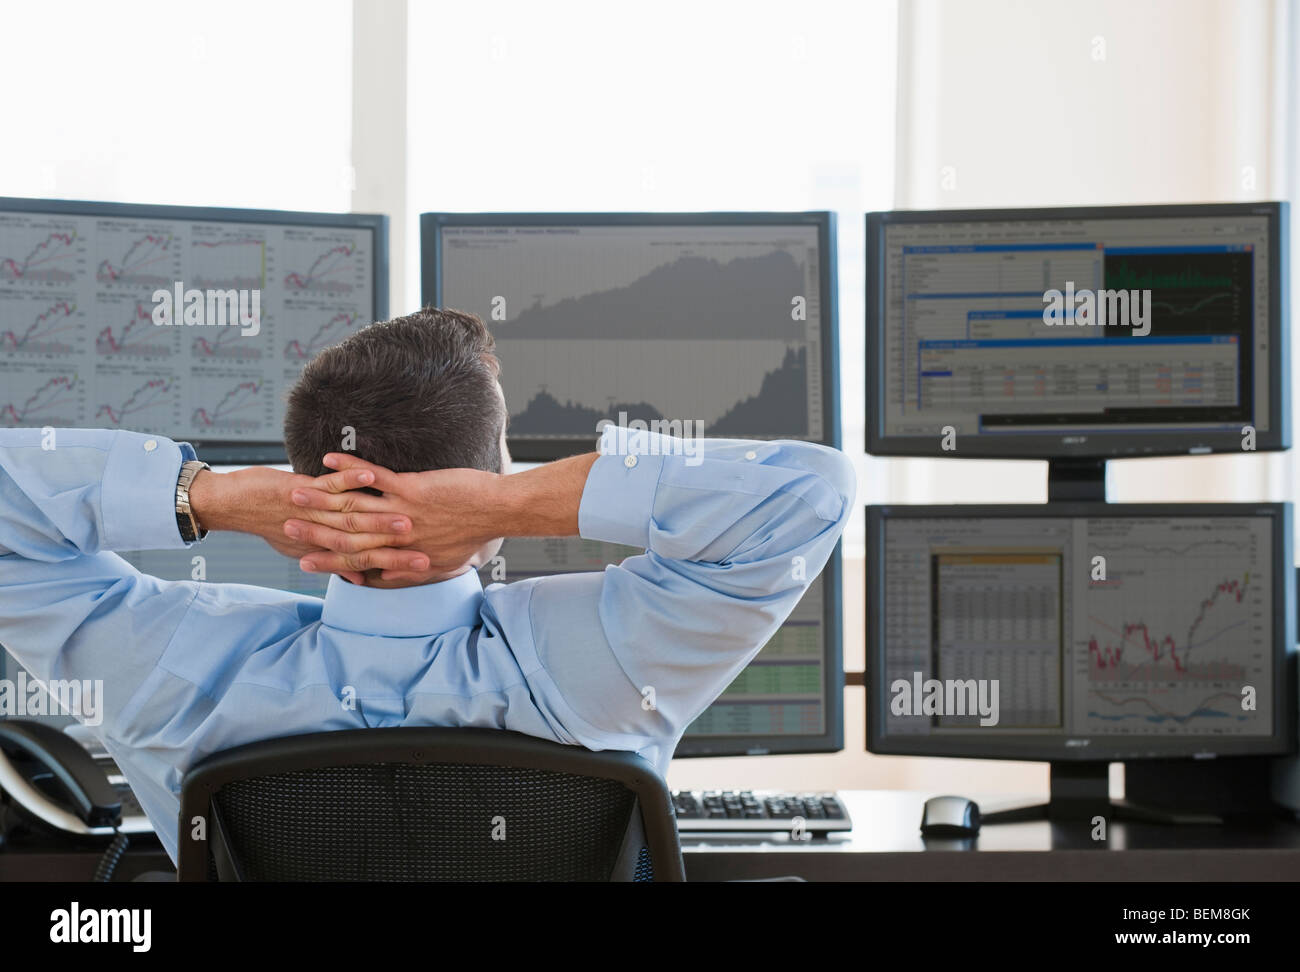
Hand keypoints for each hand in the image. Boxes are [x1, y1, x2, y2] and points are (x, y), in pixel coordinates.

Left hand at [188, 465, 428, 583]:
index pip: (369, 560)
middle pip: (367, 542)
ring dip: (380, 515)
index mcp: (327, 548)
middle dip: (399, 547)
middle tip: (428, 550)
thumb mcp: (301, 548)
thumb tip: (357, 578)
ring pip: (353, 514)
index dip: (398, 566)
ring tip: (409, 515)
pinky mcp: (302, 490)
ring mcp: (314, 511)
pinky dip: (351, 478)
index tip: (426, 568)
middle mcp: (323, 534)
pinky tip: (369, 474)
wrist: (232, 506)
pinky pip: (331, 485)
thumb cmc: (270, 522)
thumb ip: (334, 562)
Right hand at [284, 453, 504, 580]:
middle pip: (348, 536)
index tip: (303, 560)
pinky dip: (350, 469)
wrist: (498, 511)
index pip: (358, 561)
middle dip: (313, 532)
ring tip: (295, 493)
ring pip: (354, 508)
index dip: (329, 561)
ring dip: (322, 499)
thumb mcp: (447, 562)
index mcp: (403, 555)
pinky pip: (374, 478)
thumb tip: (396, 575)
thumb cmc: (477, 534)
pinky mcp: (411, 490)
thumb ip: (418, 570)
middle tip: (284, 526)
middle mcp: (398, 538)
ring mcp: (402, 513)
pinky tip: (328, 460)